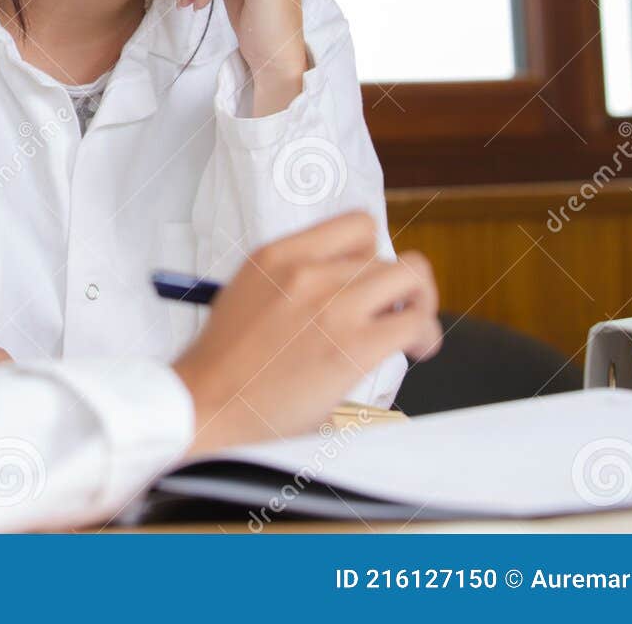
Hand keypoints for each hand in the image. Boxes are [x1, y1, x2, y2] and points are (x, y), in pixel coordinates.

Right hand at [171, 211, 441, 457]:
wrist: (206, 406)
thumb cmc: (223, 365)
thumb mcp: (246, 295)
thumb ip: (291, 281)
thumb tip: (342, 286)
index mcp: (276, 254)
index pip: (356, 225)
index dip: (373, 253)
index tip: (370, 279)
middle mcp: (306, 271)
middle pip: (386, 258)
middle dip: (396, 288)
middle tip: (390, 315)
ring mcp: (332, 306)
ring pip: (411, 280)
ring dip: (419, 306)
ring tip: (409, 333)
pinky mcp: (353, 345)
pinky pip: (417, 322)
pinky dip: (425, 336)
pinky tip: (415, 351)